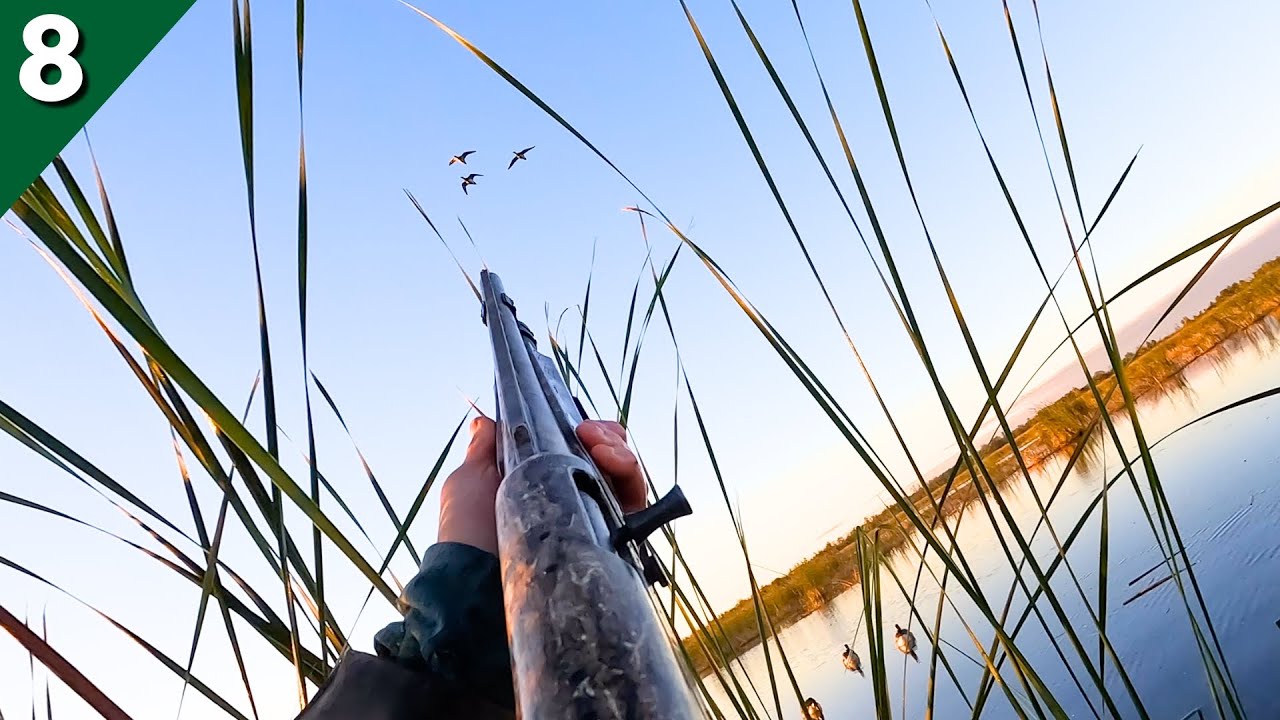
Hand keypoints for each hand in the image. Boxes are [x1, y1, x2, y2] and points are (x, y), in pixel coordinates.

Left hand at [437, 416, 647, 554]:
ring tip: (601, 449)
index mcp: (542, 481)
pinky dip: (630, 474)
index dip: (585, 430)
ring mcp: (593, 520)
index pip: (578, 448)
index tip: (576, 424)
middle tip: (589, 434)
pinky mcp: (611, 541)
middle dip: (606, 435)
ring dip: (618, 450)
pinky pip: (635, 502)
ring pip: (625, 475)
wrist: (476, 578)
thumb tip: (483, 420)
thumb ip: (483, 448)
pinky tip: (611, 463)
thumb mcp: (469, 479)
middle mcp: (572, 499)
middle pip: (607, 457)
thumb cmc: (467, 532)